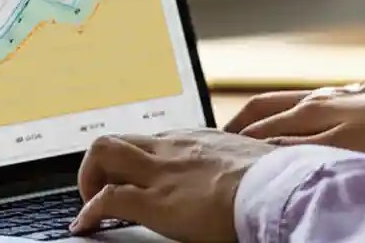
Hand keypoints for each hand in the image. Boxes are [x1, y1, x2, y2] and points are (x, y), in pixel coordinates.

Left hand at [72, 129, 274, 241]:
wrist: (277, 189)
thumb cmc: (274, 178)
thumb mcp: (252, 160)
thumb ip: (238, 163)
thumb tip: (252, 174)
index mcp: (196, 138)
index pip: (152, 140)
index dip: (137, 159)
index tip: (135, 176)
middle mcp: (172, 148)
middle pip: (119, 139)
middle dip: (102, 164)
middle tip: (103, 189)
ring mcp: (160, 172)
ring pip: (103, 152)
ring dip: (89, 178)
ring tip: (91, 204)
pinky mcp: (154, 201)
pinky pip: (106, 199)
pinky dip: (89, 213)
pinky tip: (87, 226)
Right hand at [225, 90, 364, 171]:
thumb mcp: (338, 151)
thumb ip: (293, 147)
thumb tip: (254, 148)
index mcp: (310, 109)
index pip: (256, 128)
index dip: (231, 143)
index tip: (211, 155)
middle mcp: (320, 99)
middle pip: (264, 109)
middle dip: (237, 124)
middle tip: (216, 142)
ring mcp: (338, 98)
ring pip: (286, 104)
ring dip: (261, 118)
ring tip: (246, 134)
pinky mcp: (357, 102)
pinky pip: (309, 105)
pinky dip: (289, 116)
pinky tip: (296, 126)